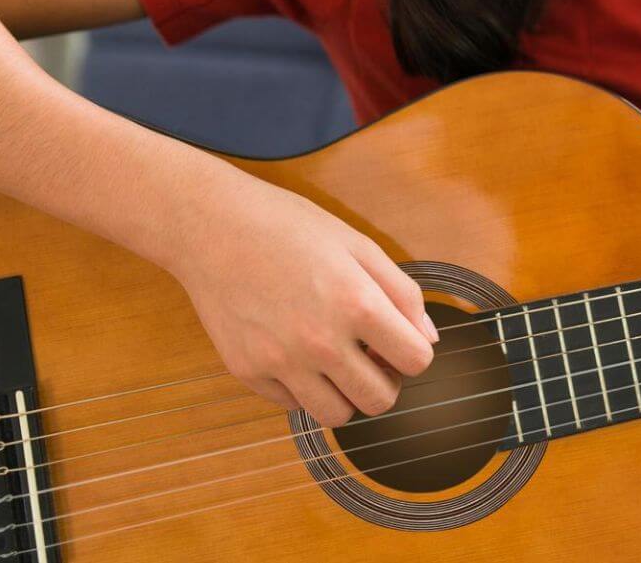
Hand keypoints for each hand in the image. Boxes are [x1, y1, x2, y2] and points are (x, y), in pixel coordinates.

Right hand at [166, 178, 438, 425]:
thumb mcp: (358, 245)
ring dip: (346, 394)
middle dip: (386, 381)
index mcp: (356, 304)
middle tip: (372, 357)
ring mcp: (280, 361)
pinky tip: (297, 353)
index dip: (415, 351)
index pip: (416, 361)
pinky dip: (302, 388)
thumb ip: (402, 293)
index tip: (400, 340)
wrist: (213, 226)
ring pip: (336, 415)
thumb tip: (428, 338)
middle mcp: (320, 341)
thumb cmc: (288, 227)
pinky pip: (291, 405)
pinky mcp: (247, 371)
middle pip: (380, 401)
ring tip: (337, 361)